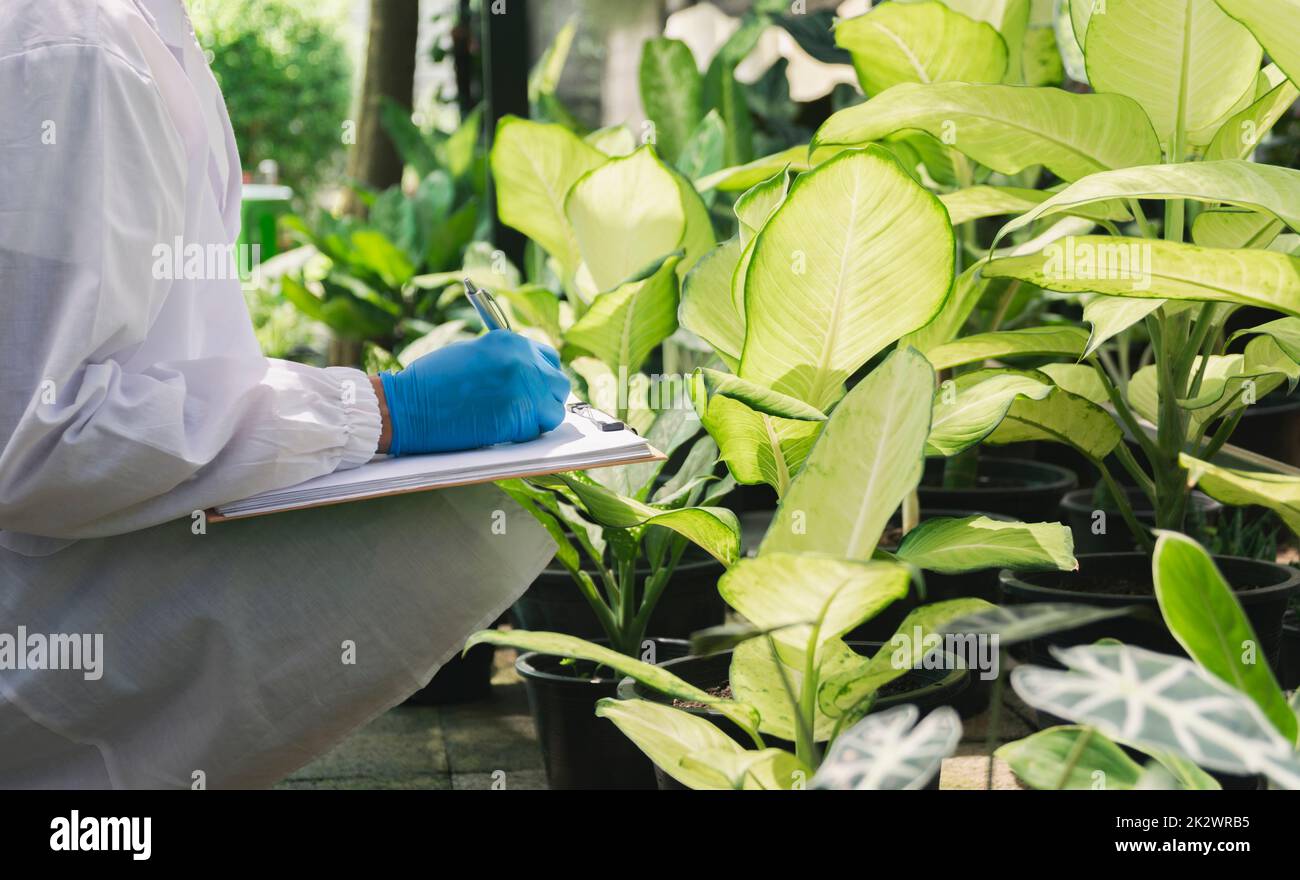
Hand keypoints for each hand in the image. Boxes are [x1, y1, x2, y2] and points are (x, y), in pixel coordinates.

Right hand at [376, 331, 569, 454]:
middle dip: (546, 398)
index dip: (542, 376)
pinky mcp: (521, 418)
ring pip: (555, 410)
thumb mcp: (475, 354)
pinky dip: (526, 434)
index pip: (549, 359)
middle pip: (559, 384)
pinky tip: (504, 430)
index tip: (535, 387)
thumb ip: (505, 360)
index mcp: (512, 342)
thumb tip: (526, 375)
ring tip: (515, 421)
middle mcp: (525, 362)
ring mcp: (526, 390)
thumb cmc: (433, 381)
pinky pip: (538, 430)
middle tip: (528, 409)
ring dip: (540, 418)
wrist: (410, 405)